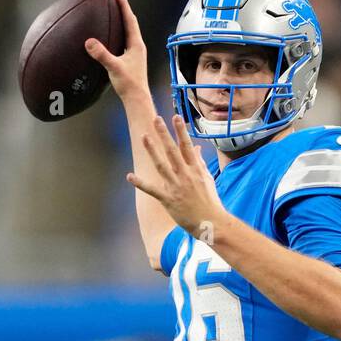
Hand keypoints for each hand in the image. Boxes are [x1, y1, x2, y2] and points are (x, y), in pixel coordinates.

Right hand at [84, 0, 150, 106]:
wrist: (137, 99)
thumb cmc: (129, 85)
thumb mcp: (114, 67)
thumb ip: (102, 54)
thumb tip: (89, 42)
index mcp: (136, 45)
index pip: (130, 19)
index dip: (123, 5)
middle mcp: (138, 47)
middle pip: (131, 23)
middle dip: (123, 10)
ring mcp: (136, 54)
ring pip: (130, 32)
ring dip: (123, 21)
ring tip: (115, 13)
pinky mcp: (132, 61)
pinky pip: (126, 41)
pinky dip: (121, 33)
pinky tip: (114, 37)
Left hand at [127, 114, 226, 238]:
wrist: (210, 223)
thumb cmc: (210, 202)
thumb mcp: (207, 179)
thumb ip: (200, 162)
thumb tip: (196, 148)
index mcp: (195, 170)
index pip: (187, 146)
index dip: (180, 131)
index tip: (175, 117)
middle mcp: (185, 175)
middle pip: (172, 151)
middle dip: (164, 134)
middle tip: (156, 119)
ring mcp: (176, 187)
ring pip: (161, 165)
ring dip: (152, 150)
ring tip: (144, 136)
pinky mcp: (168, 200)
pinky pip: (152, 190)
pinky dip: (140, 183)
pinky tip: (129, 176)